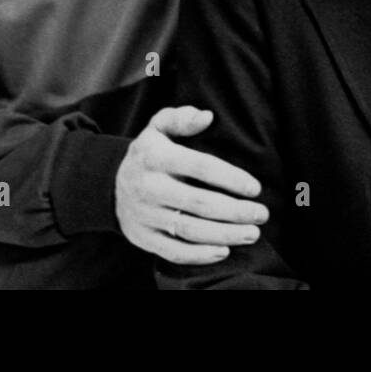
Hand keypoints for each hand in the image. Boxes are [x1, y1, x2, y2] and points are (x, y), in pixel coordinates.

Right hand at [115, 106, 267, 264]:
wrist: (108, 184)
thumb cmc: (149, 152)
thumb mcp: (158, 126)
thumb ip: (182, 118)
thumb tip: (207, 116)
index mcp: (156, 157)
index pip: (200, 167)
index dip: (230, 178)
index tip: (255, 188)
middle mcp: (149, 187)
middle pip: (198, 203)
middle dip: (235, 211)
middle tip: (262, 214)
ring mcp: (144, 215)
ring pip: (189, 230)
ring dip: (224, 235)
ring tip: (252, 234)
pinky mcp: (142, 237)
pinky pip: (172, 251)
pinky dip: (198, 255)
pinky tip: (223, 251)